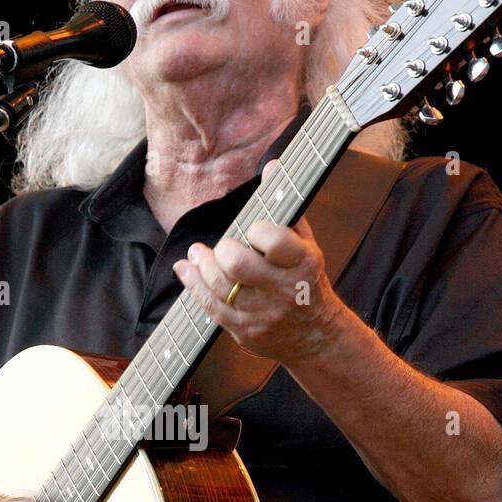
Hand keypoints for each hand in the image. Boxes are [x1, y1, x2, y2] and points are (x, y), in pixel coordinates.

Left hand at [171, 159, 343, 364]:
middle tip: (220, 246)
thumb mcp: (306, 244)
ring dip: (202, 266)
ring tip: (197, 254)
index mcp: (301, 263)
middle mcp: (282, 289)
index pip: (273, 240)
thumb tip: (270, 166)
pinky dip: (193, 285)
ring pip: (220, 287)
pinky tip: (186, 270)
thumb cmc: (306, 281)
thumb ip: (286, 208)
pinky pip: (210, 307)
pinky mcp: (243, 330)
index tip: (252, 229)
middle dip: (222, 251)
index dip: (257, 231)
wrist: (314, 336)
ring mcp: (261, 313)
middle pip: (238, 265)